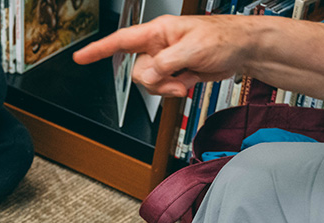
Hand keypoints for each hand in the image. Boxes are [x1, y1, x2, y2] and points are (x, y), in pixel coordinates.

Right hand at [73, 15, 256, 97]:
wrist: (243, 51)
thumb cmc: (224, 38)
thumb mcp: (193, 49)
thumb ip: (165, 63)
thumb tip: (147, 76)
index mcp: (158, 32)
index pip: (121, 40)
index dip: (98, 49)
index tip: (80, 57)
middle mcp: (158, 46)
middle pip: (137, 70)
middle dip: (155, 80)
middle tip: (176, 78)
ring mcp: (165, 60)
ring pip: (148, 83)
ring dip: (166, 87)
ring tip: (186, 79)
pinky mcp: (173, 73)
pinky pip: (161, 89)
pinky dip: (174, 90)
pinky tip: (188, 81)